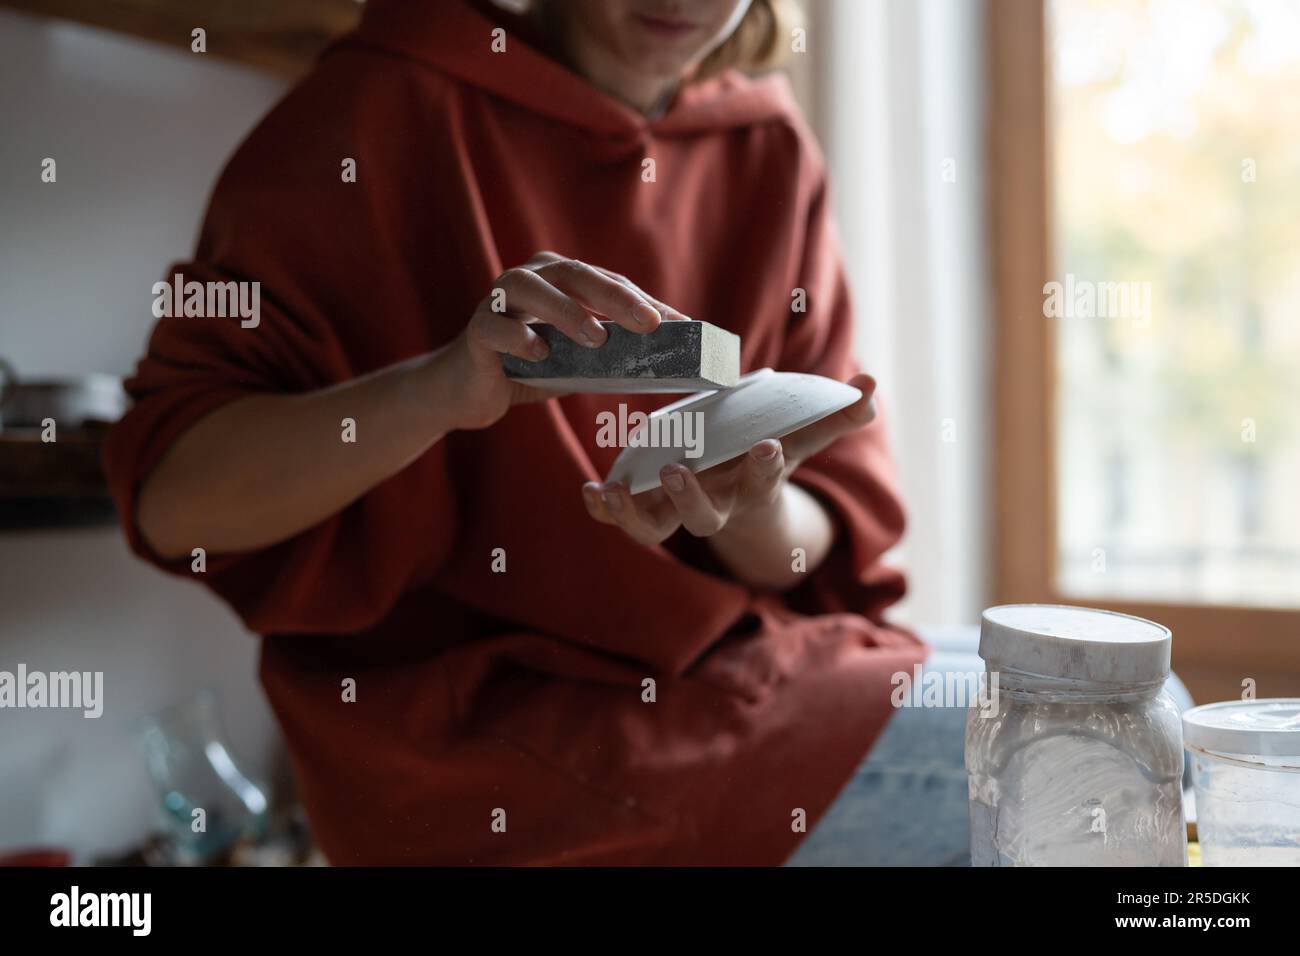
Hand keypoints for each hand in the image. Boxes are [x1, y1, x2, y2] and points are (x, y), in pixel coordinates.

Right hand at [430, 252, 689, 431]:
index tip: (680, 322)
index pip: (608, 282)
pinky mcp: (476, 330)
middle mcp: (529, 278)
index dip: (644, 300)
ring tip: (597, 337)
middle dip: (616, 297)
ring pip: (531, 289)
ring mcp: (498, 300)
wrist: (469, 389)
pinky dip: (519, 339)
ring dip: (566, 311)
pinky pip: (496, 327)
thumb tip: (667, 353)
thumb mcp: (577, 357)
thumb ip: (613, 347)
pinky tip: (539, 353)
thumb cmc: (529, 365)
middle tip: (649, 323)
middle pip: (575, 275)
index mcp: (559, 277)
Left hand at [582, 373, 877, 547]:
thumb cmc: (763, 459)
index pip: (763, 481)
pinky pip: (622, 518)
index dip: (765, 467)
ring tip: (610, 490)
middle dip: (688, 496)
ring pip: (654, 527)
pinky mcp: (645, 510)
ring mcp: (675, 513)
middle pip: (702, 517)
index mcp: (751, 487)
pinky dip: (604, 510)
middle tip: (675, 470)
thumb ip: (833, 415)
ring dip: (631, 513)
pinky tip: (591, 490)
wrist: (736, 502)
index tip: (767, 447)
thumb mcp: (798, 437)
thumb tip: (873, 385)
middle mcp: (713, 506)